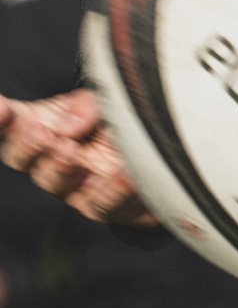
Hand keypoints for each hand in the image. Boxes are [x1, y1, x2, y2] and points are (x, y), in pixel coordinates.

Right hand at [0, 89, 156, 223]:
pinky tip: (118, 175)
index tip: (3, 109)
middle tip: (39, 133)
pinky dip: (110, 189)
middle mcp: (49, 159)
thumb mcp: (101, 101)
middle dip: (28, 146)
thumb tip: (67, 127)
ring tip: (71, 151)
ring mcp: (72, 186)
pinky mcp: (101, 206)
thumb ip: (84, 107)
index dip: (3, 118)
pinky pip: (101, 202)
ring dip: (61, 167)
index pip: (14, 123)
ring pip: (55, 182)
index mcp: (43, 126)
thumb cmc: (114, 124)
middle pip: (22, 158)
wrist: (152, 158)